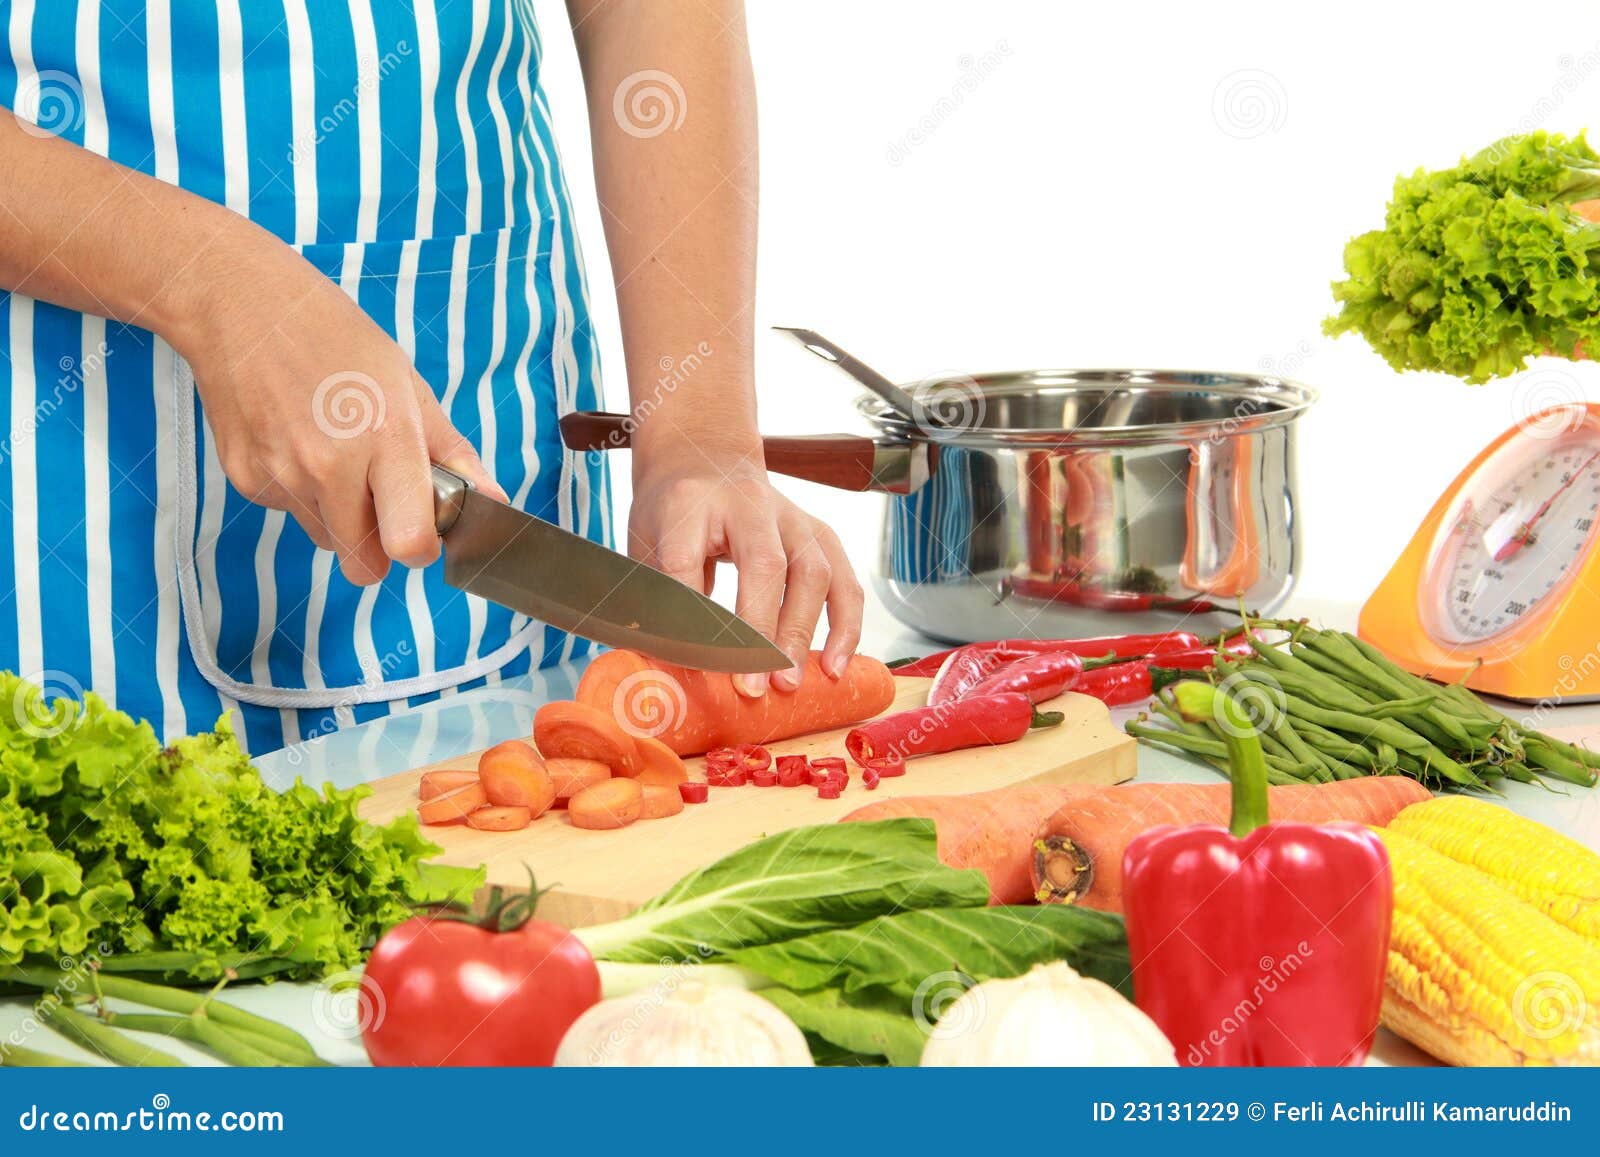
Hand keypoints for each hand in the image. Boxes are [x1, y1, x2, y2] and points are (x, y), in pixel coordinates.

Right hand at [172, 234, 502, 585]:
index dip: (421, 549)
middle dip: (381, 544)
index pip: (409, 544)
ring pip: (327, 541)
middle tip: (381, 497)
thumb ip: (453, 454)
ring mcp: (282, 475)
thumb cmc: (335, 337)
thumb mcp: (409, 385)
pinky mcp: (246, 479)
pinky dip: (301, 493)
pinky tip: (297, 441)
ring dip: (340, 517)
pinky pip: (291, 514)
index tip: (424, 531)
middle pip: (365, 565)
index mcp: (384, 439)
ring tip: (334, 453)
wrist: (243, 305)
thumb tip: (495, 502)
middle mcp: (329, 466)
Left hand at [629, 448, 863, 694]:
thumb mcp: (644, 544)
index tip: (692, 663)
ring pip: (813, 572)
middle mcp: (748, 502)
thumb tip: (670, 668)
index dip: (690, 615)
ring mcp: (791, 515)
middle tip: (752, 687)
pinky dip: (846, 625)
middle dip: (761, 632)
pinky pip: (844, 580)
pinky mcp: (819, 532)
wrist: (705, 458)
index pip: (687, 559)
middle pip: (764, 565)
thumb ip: (655, 598)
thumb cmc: (672, 513)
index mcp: (688, 502)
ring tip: (790, 685)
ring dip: (804, 634)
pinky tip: (834, 665)